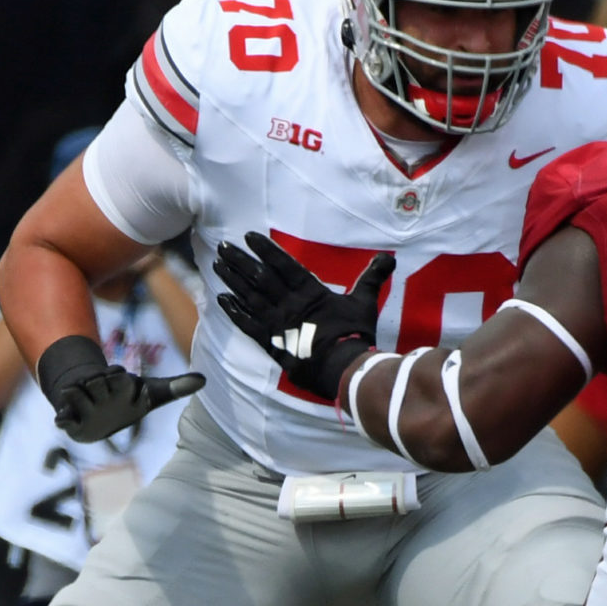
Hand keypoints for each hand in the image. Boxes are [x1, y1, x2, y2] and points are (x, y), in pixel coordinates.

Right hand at [35, 333, 203, 443]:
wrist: (101, 414)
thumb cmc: (128, 399)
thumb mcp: (152, 394)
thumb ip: (175, 388)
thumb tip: (204, 379)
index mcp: (117, 382)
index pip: (117, 375)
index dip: (120, 376)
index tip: (126, 379)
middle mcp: (98, 390)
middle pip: (95, 381)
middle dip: (99, 384)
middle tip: (102, 391)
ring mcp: (83, 404)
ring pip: (76, 393)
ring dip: (79, 396)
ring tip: (81, 399)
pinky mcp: (72, 420)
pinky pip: (62, 418)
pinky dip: (62, 419)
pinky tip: (62, 422)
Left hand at [214, 233, 394, 400]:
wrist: (342, 368)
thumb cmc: (354, 334)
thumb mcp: (364, 303)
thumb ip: (371, 278)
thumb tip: (388, 258)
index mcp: (310, 292)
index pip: (283, 264)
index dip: (266, 249)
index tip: (249, 236)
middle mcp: (289, 303)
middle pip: (260, 277)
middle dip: (241, 261)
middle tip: (224, 247)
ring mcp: (277, 323)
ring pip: (249, 297)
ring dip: (232, 280)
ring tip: (218, 265)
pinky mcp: (271, 342)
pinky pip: (247, 324)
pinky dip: (234, 311)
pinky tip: (221, 299)